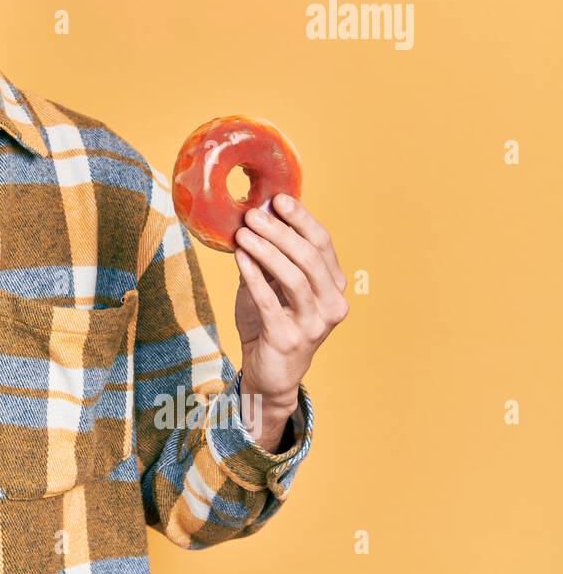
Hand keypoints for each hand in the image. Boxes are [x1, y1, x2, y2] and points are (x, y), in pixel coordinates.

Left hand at [232, 193, 348, 406]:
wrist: (269, 373)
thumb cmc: (272, 323)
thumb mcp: (274, 286)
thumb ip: (272, 257)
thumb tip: (257, 216)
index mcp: (334, 286)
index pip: (323, 244)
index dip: (301, 219)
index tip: (278, 199)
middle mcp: (332, 304)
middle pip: (309, 257)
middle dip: (280, 231)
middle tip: (252, 214)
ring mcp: (314, 324)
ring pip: (294, 277)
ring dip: (266, 250)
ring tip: (242, 233)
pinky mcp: (289, 339)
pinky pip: (270, 301)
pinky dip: (254, 276)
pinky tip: (240, 258)